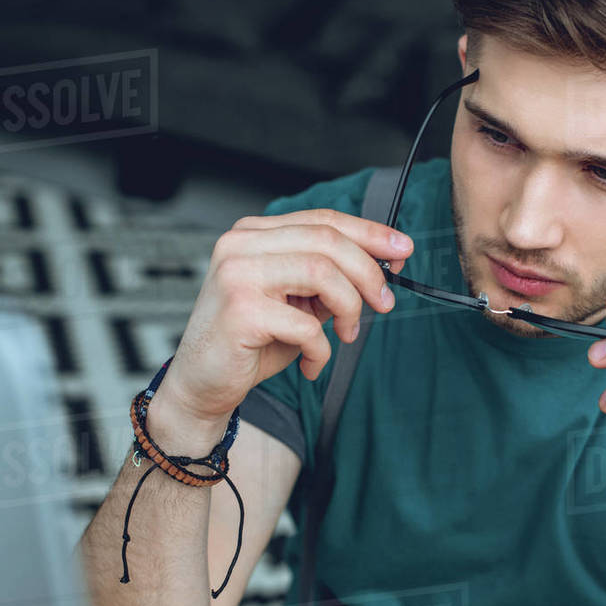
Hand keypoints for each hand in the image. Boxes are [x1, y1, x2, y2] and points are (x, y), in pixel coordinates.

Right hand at [158, 208, 412, 424]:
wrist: (203, 384)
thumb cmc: (252, 343)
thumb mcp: (297, 304)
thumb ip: (329, 281)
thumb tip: (382, 266)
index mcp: (254, 234)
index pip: (321, 221)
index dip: (369, 233)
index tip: (402, 250)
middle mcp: (240, 245)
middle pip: (326, 241)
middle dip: (368, 272)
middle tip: (384, 303)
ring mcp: (237, 274)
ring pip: (321, 272)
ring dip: (349, 307)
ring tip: (346, 334)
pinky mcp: (240, 311)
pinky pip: (306, 324)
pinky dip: (322, 349)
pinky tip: (313, 364)